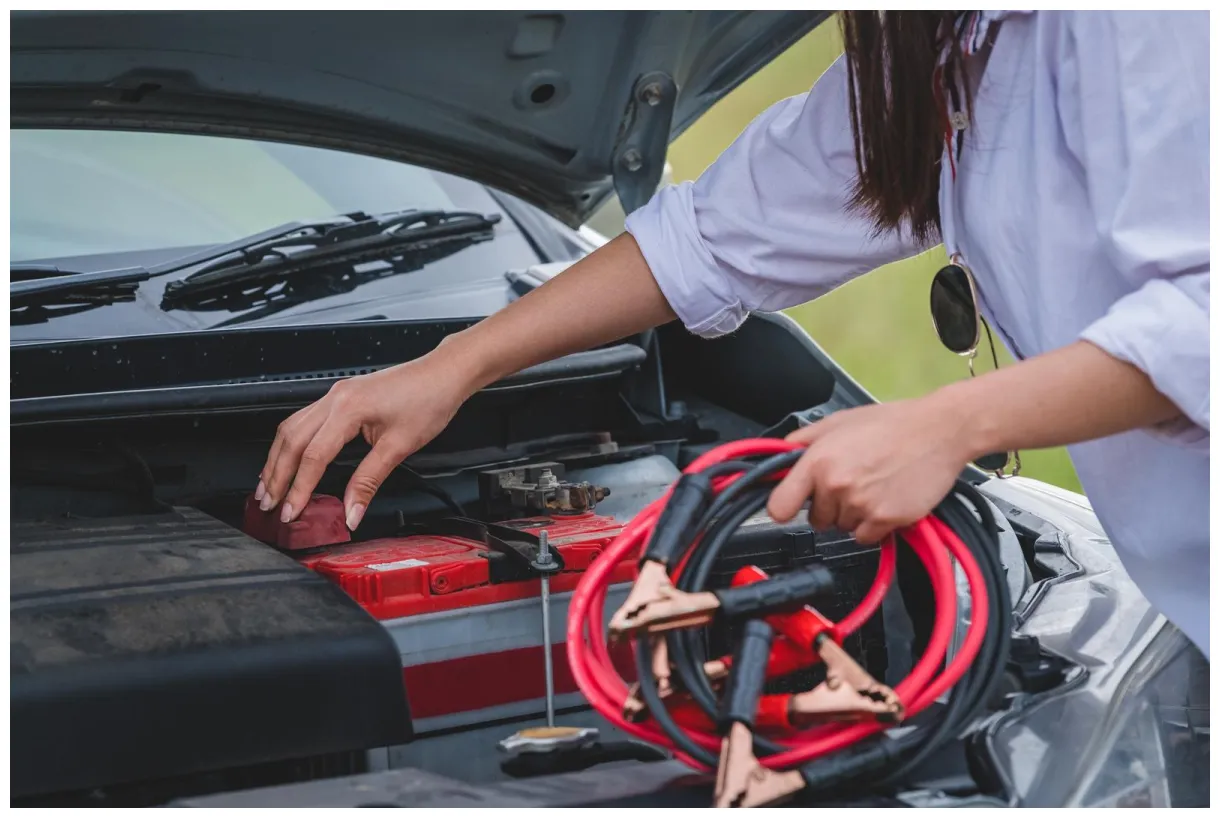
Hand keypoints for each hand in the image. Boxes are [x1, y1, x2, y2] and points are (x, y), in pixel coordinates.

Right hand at [257, 352, 471, 529]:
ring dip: (278, 458)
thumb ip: (368, 482)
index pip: (313, 456)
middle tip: (268, 504)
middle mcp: (335, 397)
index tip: (291, 512)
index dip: (299, 489)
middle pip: (291, 440)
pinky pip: (304, 419)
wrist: (444, 373)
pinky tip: (289, 458)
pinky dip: (292, 443)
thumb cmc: (429, 400)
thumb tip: (351, 512)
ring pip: (292, 427)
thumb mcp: (399, 447)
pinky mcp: (341, 395)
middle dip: (276, 475)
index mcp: (348, 408)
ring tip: (269, 486)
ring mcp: (335, 394)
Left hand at [766, 396, 973, 543]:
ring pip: (842, 528)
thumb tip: (778, 457)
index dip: (784, 508)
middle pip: (815, 519)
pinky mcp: (886, 520)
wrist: (939, 430)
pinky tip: (885, 499)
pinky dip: (873, 525)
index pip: (779, 507)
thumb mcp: (838, 422)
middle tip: (852, 482)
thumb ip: (802, 441)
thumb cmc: (891, 423)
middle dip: (828, 505)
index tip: (790, 506)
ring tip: (873, 485)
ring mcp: (861, 505)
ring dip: (853, 514)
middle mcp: (836, 486)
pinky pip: (865, 537)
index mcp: (818, 461)